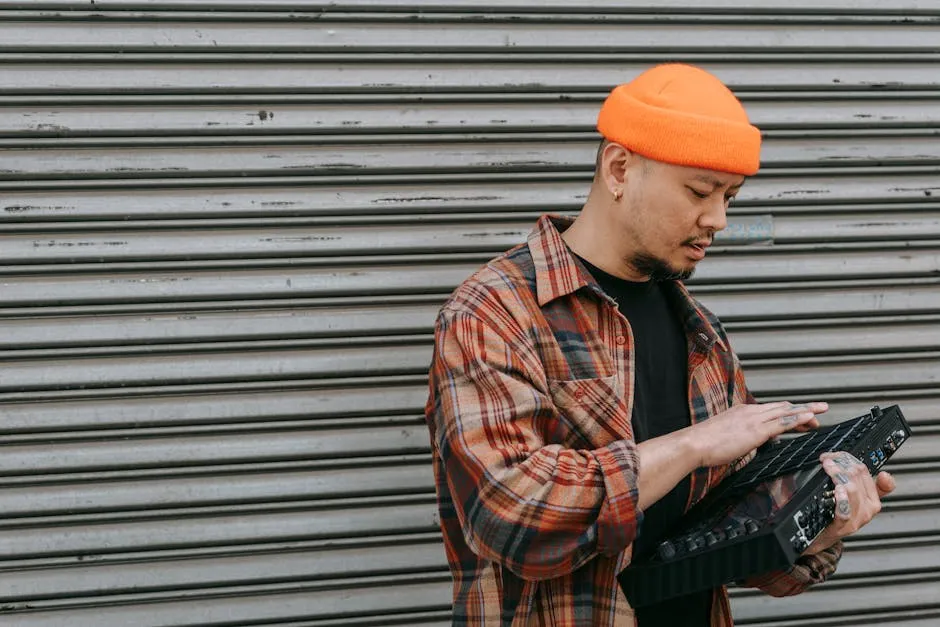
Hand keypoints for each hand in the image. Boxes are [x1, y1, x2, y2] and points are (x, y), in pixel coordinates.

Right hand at [691, 401, 827, 467]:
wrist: (694, 444)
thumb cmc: (704, 444)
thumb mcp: (725, 437)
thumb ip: (739, 437)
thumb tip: (747, 444)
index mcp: (742, 412)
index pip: (771, 410)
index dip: (788, 412)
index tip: (800, 416)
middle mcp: (750, 412)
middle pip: (782, 407)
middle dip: (802, 409)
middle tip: (818, 410)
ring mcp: (753, 419)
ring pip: (786, 412)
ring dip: (805, 411)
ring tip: (821, 411)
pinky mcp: (756, 430)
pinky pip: (782, 423)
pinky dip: (797, 419)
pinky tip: (809, 418)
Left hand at [803, 451, 896, 554]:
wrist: (820, 538)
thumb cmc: (834, 515)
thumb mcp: (851, 497)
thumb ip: (859, 481)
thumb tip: (851, 460)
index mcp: (873, 498)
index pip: (864, 470)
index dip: (848, 458)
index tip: (835, 455)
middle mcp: (869, 508)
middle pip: (857, 476)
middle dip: (840, 463)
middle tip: (825, 459)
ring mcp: (858, 518)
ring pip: (852, 489)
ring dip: (837, 474)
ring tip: (827, 467)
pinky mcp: (843, 526)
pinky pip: (845, 509)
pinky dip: (841, 497)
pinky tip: (835, 489)